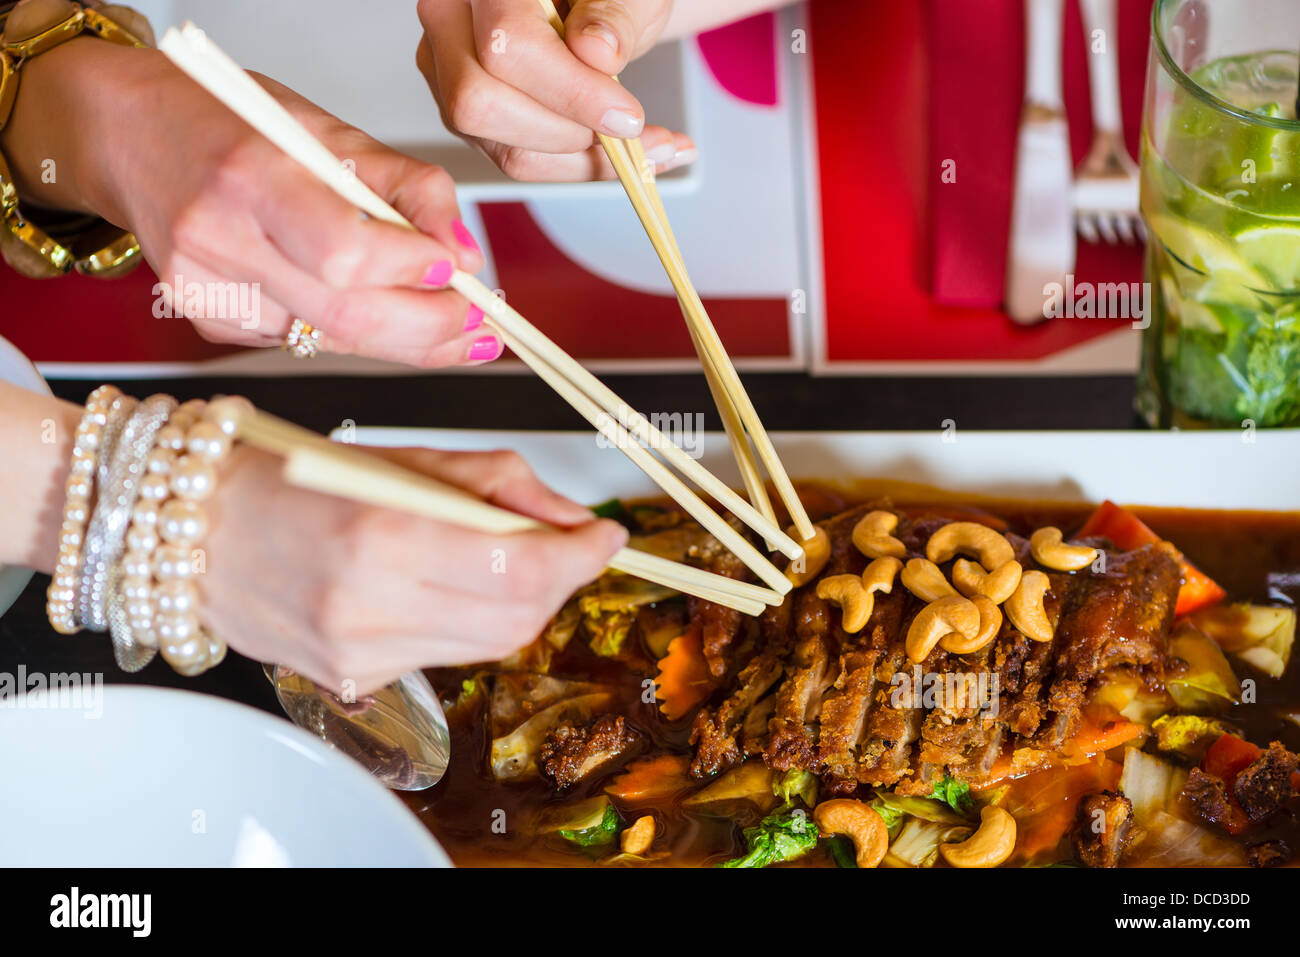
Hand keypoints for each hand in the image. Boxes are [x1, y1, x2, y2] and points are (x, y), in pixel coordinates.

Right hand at [2, 40, 495, 367]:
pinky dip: (358, 336)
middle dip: (431, 330)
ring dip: (408, 341)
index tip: (458, 271)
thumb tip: (464, 255)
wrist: (130, 136)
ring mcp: (207, 292)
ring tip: (455, 325)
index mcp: (250, 175)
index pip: (345, 253)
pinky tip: (382, 313)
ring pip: (333, 342)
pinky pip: (305, 343)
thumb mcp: (330, 131)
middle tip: (481, 325)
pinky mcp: (210, 322)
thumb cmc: (229, 124)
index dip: (411, 272)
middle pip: (346, 319)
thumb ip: (410, 190)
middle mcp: (219, 241)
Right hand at [201, 444, 627, 693]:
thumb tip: (576, 524)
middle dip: (560, 580)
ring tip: (499, 557)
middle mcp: (367, 605)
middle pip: (518, 618)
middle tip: (566, 546)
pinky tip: (442, 585)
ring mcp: (357, 653)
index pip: (521, 566)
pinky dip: (468, 621)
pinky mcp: (352, 680)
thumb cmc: (295, 479)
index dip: (581, 556)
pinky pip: (445, 656)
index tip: (606, 535)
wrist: (195, 531)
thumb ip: (502, 486)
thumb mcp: (407, 457)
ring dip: (519, 602)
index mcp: (381, 533)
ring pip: (489, 644)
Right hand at [416, 0, 695, 180]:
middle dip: (569, 132)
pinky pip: (520, 162)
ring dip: (584, 161)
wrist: (593, 8)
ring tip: (650, 148)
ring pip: (502, 148)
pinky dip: (581, 167)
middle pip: (481, 104)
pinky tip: (629, 156)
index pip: (507, 46)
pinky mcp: (471, 119)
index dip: (570, 91)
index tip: (627, 117)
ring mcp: (449, 77)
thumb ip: (615, 13)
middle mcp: (449, 26)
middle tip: (631, 130)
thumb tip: (597, 50)